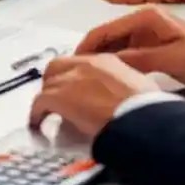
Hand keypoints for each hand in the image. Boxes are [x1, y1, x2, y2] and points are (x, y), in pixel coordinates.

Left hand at [27, 54, 159, 136]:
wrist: (139, 118)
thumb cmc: (146, 109)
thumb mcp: (141, 88)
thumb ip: (127, 87)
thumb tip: (125, 99)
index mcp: (107, 61)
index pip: (81, 63)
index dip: (74, 77)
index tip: (74, 88)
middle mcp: (86, 65)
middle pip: (58, 66)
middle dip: (54, 81)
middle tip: (56, 98)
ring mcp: (71, 79)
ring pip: (48, 83)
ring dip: (47, 98)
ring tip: (48, 113)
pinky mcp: (59, 97)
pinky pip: (39, 103)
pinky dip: (37, 113)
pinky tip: (38, 123)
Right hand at [74, 5, 184, 89]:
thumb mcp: (168, 59)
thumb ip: (135, 60)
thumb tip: (105, 64)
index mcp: (146, 17)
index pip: (105, 29)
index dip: (87, 46)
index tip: (73, 62)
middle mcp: (145, 20)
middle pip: (108, 36)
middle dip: (91, 53)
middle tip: (77, 74)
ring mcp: (149, 33)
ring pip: (117, 46)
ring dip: (104, 59)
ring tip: (89, 77)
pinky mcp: (155, 45)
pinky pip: (128, 53)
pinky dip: (118, 63)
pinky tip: (111, 76)